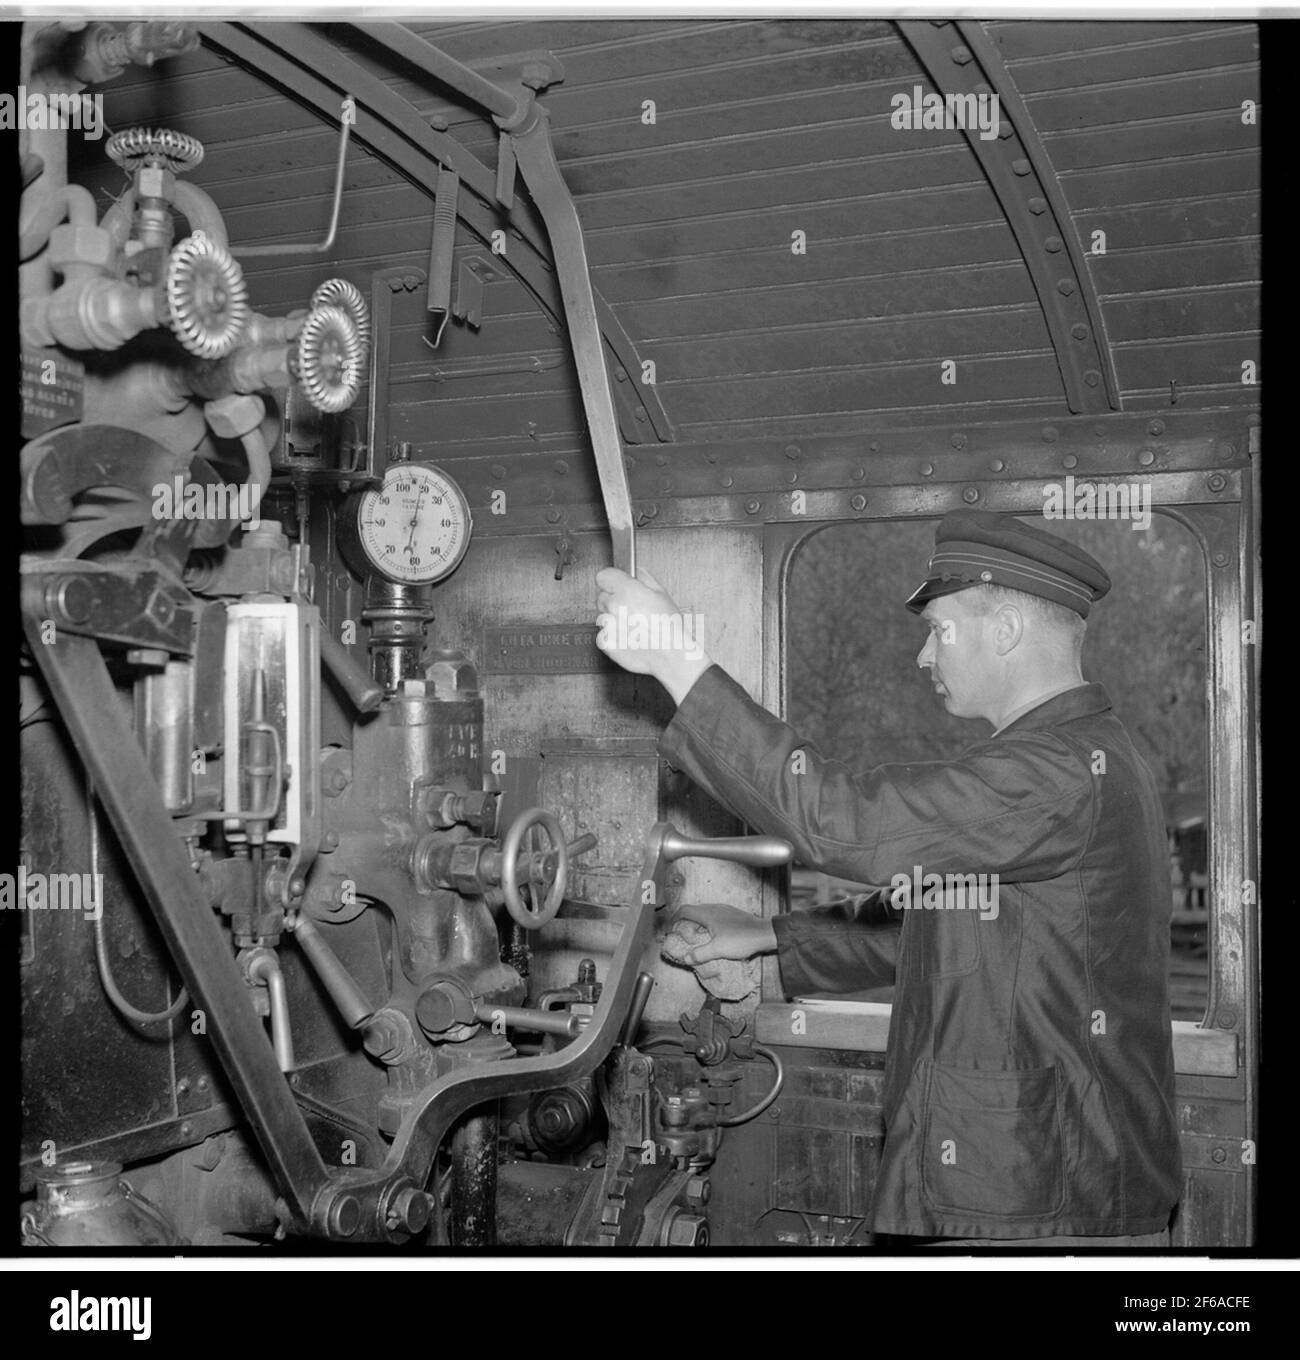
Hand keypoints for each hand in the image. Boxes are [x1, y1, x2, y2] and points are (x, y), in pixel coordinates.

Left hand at [594, 566, 712, 702]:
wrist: (670, 655)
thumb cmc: (669, 627)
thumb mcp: (663, 595)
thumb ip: (646, 579)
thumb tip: (638, 572)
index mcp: (627, 590)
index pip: (603, 576)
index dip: (611, 581)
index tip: (616, 585)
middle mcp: (614, 606)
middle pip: (602, 597)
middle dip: (614, 600)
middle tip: (632, 610)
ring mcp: (607, 625)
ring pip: (603, 616)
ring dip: (613, 619)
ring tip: (633, 626)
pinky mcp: (605, 642)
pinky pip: (603, 634)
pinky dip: (612, 636)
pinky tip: (629, 637)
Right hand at [666, 902, 776, 963]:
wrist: (765, 933)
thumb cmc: (742, 939)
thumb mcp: (718, 950)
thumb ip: (700, 954)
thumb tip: (686, 958)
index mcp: (708, 914)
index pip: (684, 911)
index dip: (673, 919)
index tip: (670, 930)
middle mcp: (714, 908)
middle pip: (692, 910)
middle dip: (683, 921)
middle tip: (680, 934)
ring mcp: (724, 909)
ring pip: (704, 912)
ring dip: (696, 921)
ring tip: (695, 935)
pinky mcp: (732, 913)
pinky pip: (714, 914)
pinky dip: (707, 922)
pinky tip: (713, 934)